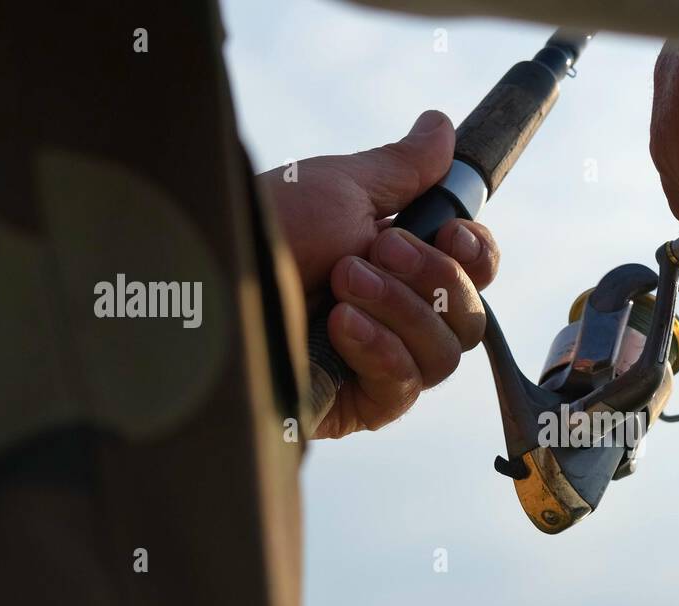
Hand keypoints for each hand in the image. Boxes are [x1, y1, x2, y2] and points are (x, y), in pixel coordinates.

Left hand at [260, 111, 499, 437]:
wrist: (201, 288)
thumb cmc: (262, 231)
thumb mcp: (339, 187)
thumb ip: (401, 168)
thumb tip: (441, 127)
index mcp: (397, 265)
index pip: (474, 274)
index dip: (477, 254)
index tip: (450, 230)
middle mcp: (394, 317)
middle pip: (471, 317)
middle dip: (432, 276)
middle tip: (377, 249)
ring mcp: (378, 365)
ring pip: (445, 354)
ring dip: (402, 309)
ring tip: (342, 282)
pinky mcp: (356, 404)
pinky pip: (406, 386)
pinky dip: (382, 349)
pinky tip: (341, 325)